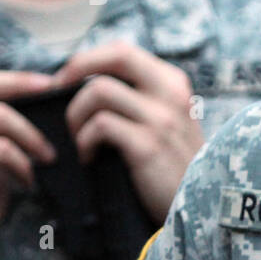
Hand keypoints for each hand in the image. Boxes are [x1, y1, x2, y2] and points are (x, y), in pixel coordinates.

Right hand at [0, 71, 57, 259]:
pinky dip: (22, 162)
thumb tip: (40, 106)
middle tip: (55, 95)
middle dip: (21, 86)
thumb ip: (0, 131)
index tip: (47, 82)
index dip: (11, 79)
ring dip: (31, 137)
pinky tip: (28, 180)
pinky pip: (1, 148)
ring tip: (47, 158)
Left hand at [54, 42, 203, 221]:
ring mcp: (162, 119)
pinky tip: (89, 158)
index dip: (89, 60)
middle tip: (58, 90)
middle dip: (76, 68)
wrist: (202, 207)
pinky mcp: (149, 146)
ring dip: (76, 115)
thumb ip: (143, 99)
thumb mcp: (171, 122)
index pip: (124, 52)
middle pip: (116, 56)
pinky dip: (84, 142)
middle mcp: (171, 95)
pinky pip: (100, 126)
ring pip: (99, 90)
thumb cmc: (176, 166)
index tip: (68, 80)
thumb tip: (91, 84)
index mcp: (174, 84)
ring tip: (79, 138)